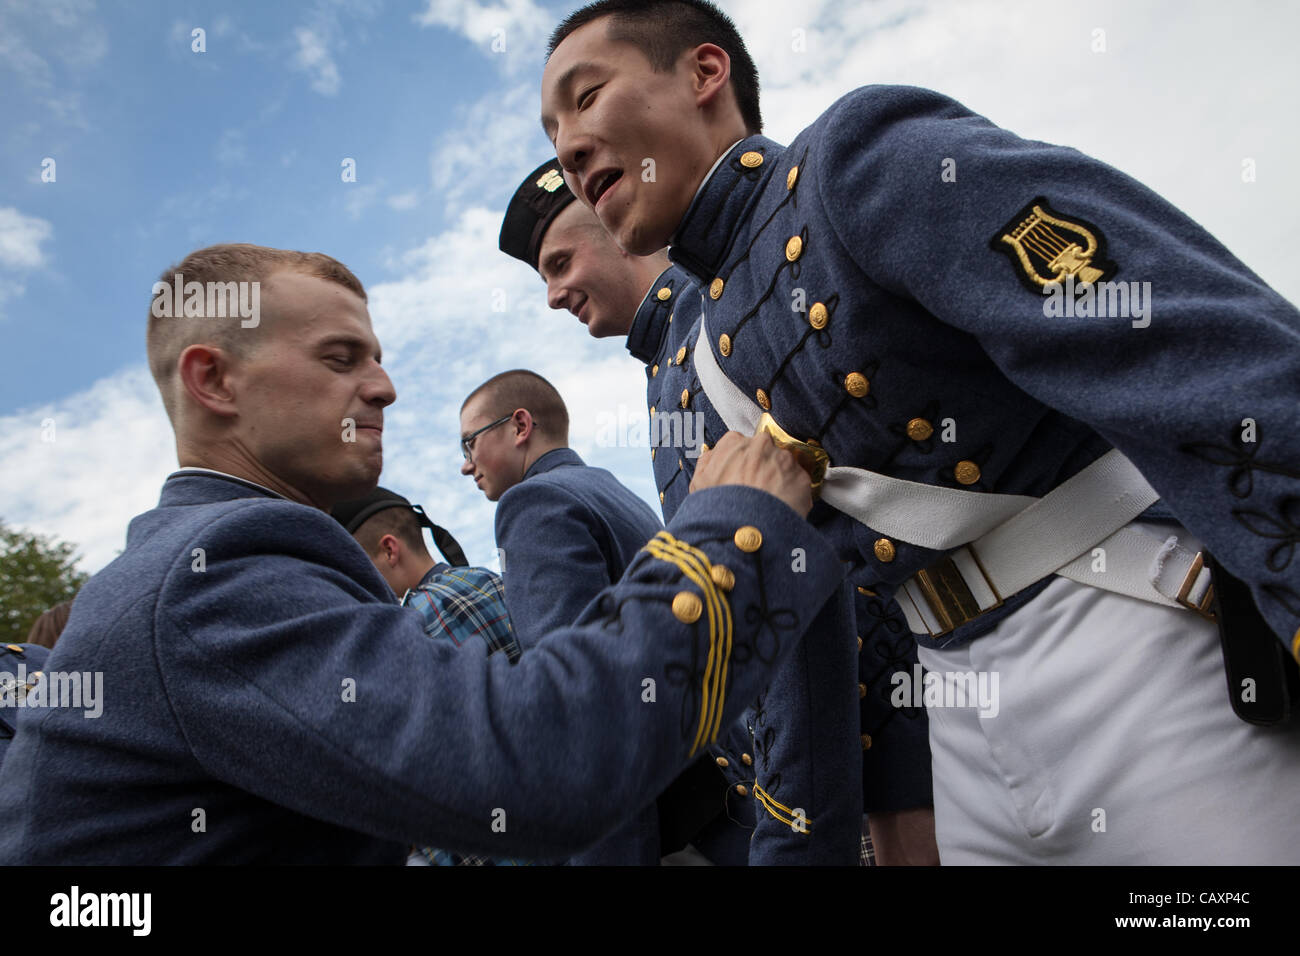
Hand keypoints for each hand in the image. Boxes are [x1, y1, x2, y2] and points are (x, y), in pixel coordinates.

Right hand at [689, 431, 812, 517]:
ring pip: (783, 466)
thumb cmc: (718, 507)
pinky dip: (792, 495)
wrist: (744, 530)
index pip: (739, 445)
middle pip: (764, 452)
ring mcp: (784, 459)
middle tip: (755, 491)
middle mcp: (761, 444)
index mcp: (734, 442)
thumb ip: (707, 462)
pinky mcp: (801, 477)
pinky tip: (780, 510)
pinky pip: (798, 484)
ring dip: (778, 480)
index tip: (740, 476)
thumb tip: (713, 456)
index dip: (740, 463)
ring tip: (768, 504)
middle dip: (762, 468)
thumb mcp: (699, 484)